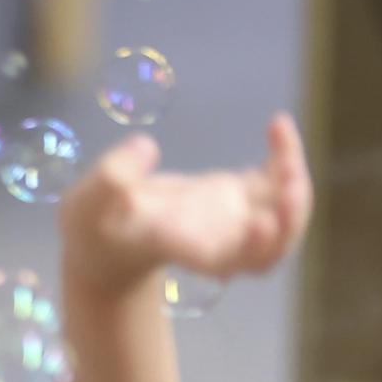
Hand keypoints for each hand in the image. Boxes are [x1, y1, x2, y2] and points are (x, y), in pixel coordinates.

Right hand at [61, 111, 312, 300]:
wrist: (109, 239)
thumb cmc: (93, 225)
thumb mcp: (86, 203)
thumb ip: (111, 177)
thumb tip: (146, 147)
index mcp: (177, 248)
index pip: (215, 258)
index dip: (246, 248)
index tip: (261, 224)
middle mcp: (212, 245)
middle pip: (267, 252)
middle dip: (287, 221)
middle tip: (289, 183)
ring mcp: (229, 225)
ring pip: (283, 223)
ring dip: (295, 190)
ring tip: (283, 142)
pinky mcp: (237, 201)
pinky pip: (276, 185)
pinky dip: (286, 157)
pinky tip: (276, 123)